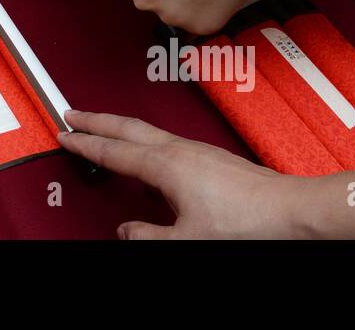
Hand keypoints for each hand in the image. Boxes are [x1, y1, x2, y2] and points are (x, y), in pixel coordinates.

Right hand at [58, 111, 303, 238]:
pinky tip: (149, 158)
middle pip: (126, 127)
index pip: (113, 152)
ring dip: (120, 129)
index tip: (64, 136)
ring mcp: (197, 150)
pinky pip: (166, 142)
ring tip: (104, 131)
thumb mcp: (187, 239)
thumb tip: (127, 231)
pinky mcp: (211, 157)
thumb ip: (148, 235)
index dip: (85, 144)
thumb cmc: (246, 222)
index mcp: (165, 165)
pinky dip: (145, 142)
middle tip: (72, 115)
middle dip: (96, 120)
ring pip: (147, 132)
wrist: (289, 211)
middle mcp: (179, 150)